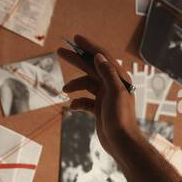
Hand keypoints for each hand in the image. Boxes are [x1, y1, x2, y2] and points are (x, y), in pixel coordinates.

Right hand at [59, 35, 138, 163]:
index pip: (102, 57)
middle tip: (60, 51)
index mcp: (119, 78)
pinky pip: (85, 100)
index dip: (89, 47)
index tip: (76, 38)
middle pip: (91, 67)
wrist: (121, 142)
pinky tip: (72, 107)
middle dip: (76, 59)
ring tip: (64, 89)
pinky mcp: (99, 109)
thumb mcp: (115, 93)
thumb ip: (107, 73)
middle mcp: (112, 85)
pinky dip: (77, 102)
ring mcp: (105, 97)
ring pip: (86, 84)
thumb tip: (98, 56)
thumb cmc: (120, 118)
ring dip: (75, 85)